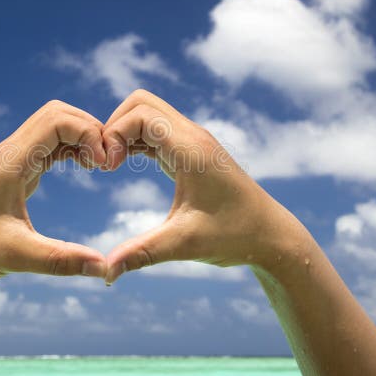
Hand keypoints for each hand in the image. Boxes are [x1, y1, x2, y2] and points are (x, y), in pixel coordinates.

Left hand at [0, 100, 109, 286]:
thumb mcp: (14, 257)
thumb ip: (61, 260)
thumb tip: (105, 268)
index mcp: (10, 162)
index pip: (58, 120)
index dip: (89, 134)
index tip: (105, 166)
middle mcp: (10, 153)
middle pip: (58, 113)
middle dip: (90, 129)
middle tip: (109, 163)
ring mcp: (9, 160)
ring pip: (52, 126)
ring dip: (80, 138)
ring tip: (101, 166)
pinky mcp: (11, 172)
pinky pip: (46, 146)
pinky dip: (70, 149)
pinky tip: (84, 169)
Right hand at [101, 90, 286, 283]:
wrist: (270, 236)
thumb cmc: (234, 236)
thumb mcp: (184, 245)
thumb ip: (142, 253)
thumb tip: (105, 272)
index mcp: (191, 149)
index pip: (141, 114)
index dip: (115, 134)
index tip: (108, 169)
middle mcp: (192, 137)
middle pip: (140, 102)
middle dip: (114, 126)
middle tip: (105, 163)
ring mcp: (192, 142)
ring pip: (147, 113)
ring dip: (124, 132)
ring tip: (111, 166)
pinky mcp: (191, 153)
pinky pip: (155, 131)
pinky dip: (135, 140)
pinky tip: (124, 166)